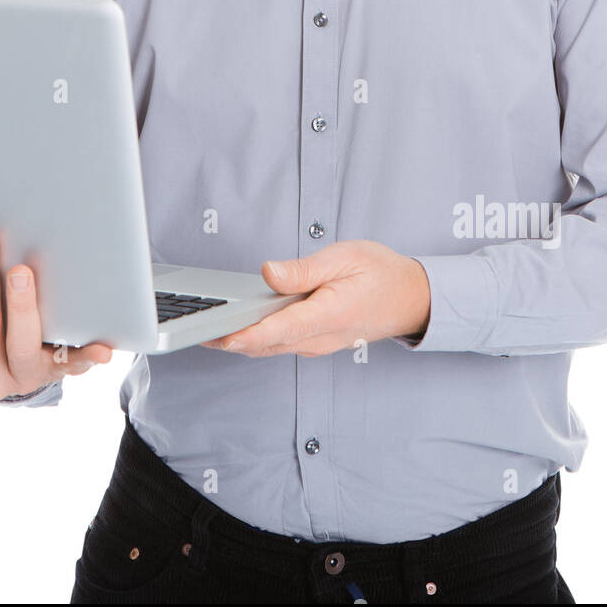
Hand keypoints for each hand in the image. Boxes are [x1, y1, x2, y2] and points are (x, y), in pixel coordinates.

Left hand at [200, 240, 430, 356]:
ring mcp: (318, 345)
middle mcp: (321, 338)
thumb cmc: (381, 274)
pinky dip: (258, 338)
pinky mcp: (315, 343)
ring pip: (272, 348)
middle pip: (267, 345)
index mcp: (329, 315)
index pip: (279, 330)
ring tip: (208, 327)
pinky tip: (240, 325)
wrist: (411, 298)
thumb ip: (304, 270)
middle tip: (196, 330)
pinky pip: (281, 344)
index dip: (246, 334)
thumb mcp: (344, 258)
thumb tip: (269, 273)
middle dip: (231, 340)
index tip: (219, 335)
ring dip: (241, 341)